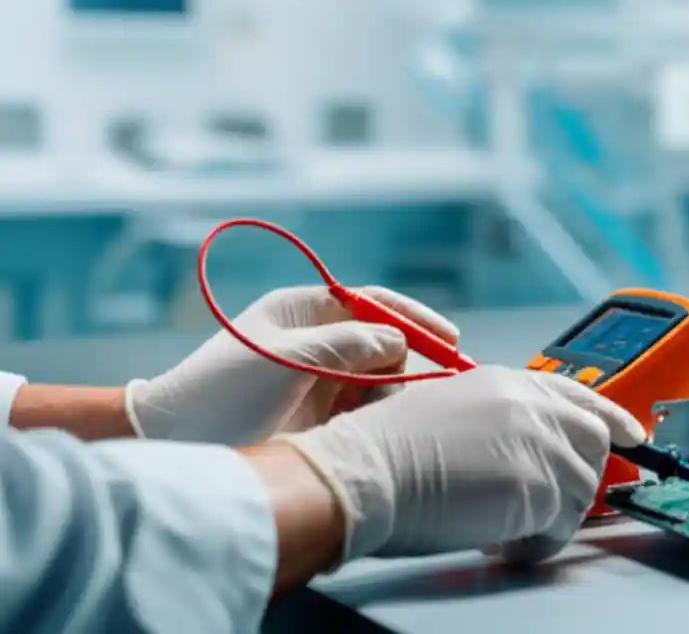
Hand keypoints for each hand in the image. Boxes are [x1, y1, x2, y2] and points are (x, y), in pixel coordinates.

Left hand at [125, 286, 457, 445]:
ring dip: (388, 394)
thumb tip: (398, 342)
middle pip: (382, 341)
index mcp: (302, 311)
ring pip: (379, 379)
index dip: (413, 317)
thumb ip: (351, 344)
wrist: (179, 445)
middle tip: (424, 386)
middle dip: (404, 361)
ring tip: (379, 416)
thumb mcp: (289, 357)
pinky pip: (364, 409)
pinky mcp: (318, 417)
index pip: (372, 302)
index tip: (450, 340)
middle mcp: (314, 340)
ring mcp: (317, 380)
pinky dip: (375, 417)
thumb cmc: (225, 391)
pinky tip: (368, 430)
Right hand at [280, 366, 645, 563]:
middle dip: (580, 478)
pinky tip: (504, 544)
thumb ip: (499, 422)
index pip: (579, 394)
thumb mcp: (452, 411)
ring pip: (582, 490)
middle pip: (593, 441)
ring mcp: (539, 443)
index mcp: (508, 383)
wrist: (367, 472)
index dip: (612, 417)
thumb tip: (524, 455)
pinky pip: (561, 526)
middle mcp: (531, 406)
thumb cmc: (388, 450)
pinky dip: (538, 543)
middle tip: (551, 508)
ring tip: (508, 531)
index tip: (633, 435)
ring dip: (551, 518)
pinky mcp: (538, 485)